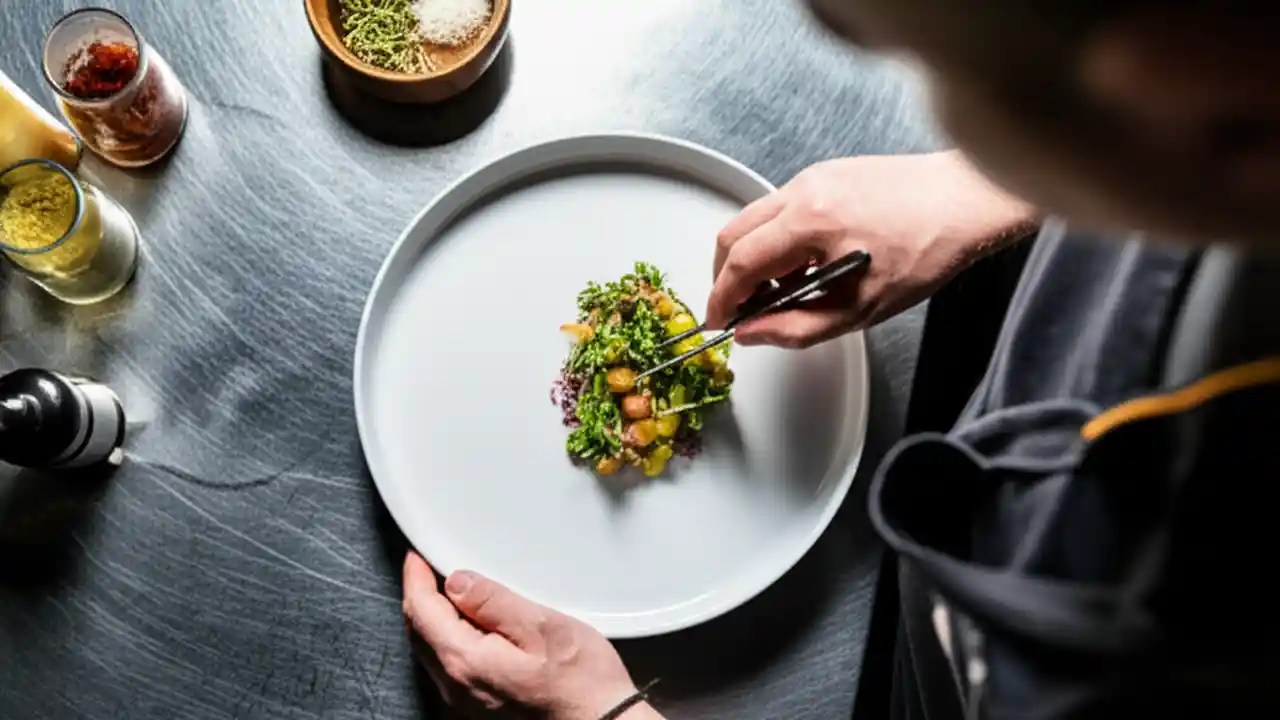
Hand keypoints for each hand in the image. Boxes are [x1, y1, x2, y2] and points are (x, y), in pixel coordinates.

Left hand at [402, 552, 660, 719]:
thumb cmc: (581, 680)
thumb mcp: (541, 625)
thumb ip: (492, 602)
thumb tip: (457, 582)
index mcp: (465, 662)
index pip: (422, 611)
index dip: (416, 578)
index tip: (417, 557)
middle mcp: (457, 688)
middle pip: (420, 633)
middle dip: (421, 597)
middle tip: (431, 569)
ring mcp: (465, 704)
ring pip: (432, 652)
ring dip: (434, 620)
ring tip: (453, 594)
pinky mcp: (479, 710)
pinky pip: (449, 669)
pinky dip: (449, 642)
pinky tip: (472, 630)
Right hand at [706, 151, 1037, 347]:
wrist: (968, 200)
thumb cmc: (929, 249)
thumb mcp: (860, 309)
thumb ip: (796, 328)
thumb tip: (753, 333)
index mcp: (809, 222)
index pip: (739, 263)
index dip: (721, 299)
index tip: (718, 321)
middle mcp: (804, 189)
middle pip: (733, 233)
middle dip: (725, 276)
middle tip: (739, 308)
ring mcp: (814, 175)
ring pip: (754, 217)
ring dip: (752, 256)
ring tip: (780, 290)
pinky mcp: (828, 172)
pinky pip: (781, 206)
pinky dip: (777, 238)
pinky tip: (805, 264)